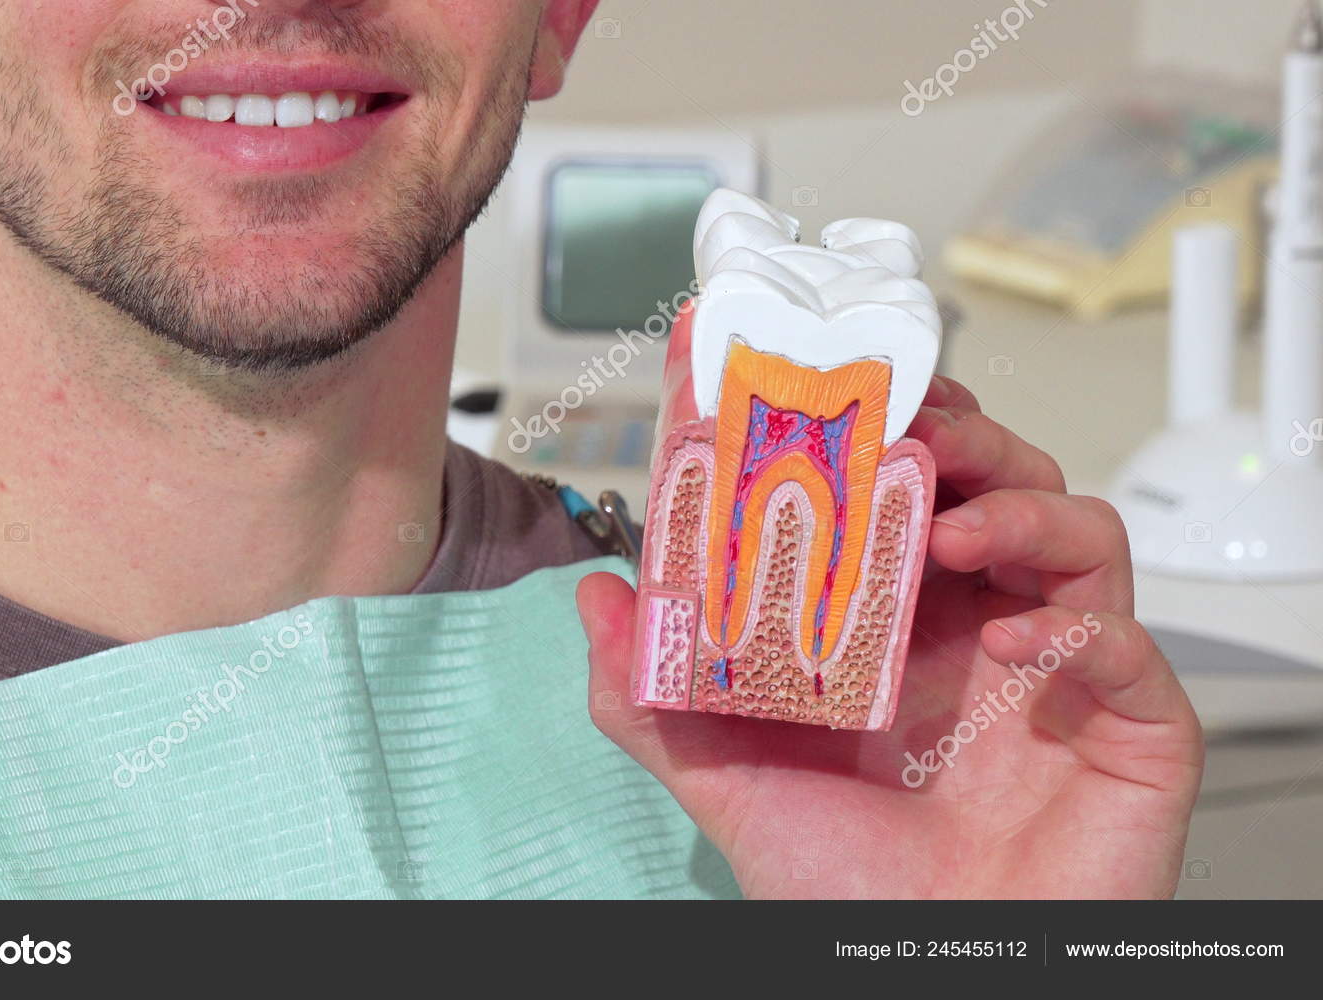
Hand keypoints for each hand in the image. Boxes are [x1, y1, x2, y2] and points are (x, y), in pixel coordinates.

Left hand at [577, 376, 1203, 898]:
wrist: (925, 978)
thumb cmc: (839, 886)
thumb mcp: (720, 774)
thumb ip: (647, 692)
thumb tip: (596, 596)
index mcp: (900, 628)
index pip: (910, 496)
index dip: (886, 433)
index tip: (842, 387)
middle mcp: (983, 636)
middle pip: (1009, 490)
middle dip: (969, 442)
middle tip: (917, 429)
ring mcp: (1061, 677)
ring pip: (1084, 540)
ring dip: (1025, 512)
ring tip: (955, 530)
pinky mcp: (1131, 733)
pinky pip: (1135, 651)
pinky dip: (1081, 629)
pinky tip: (1010, 643)